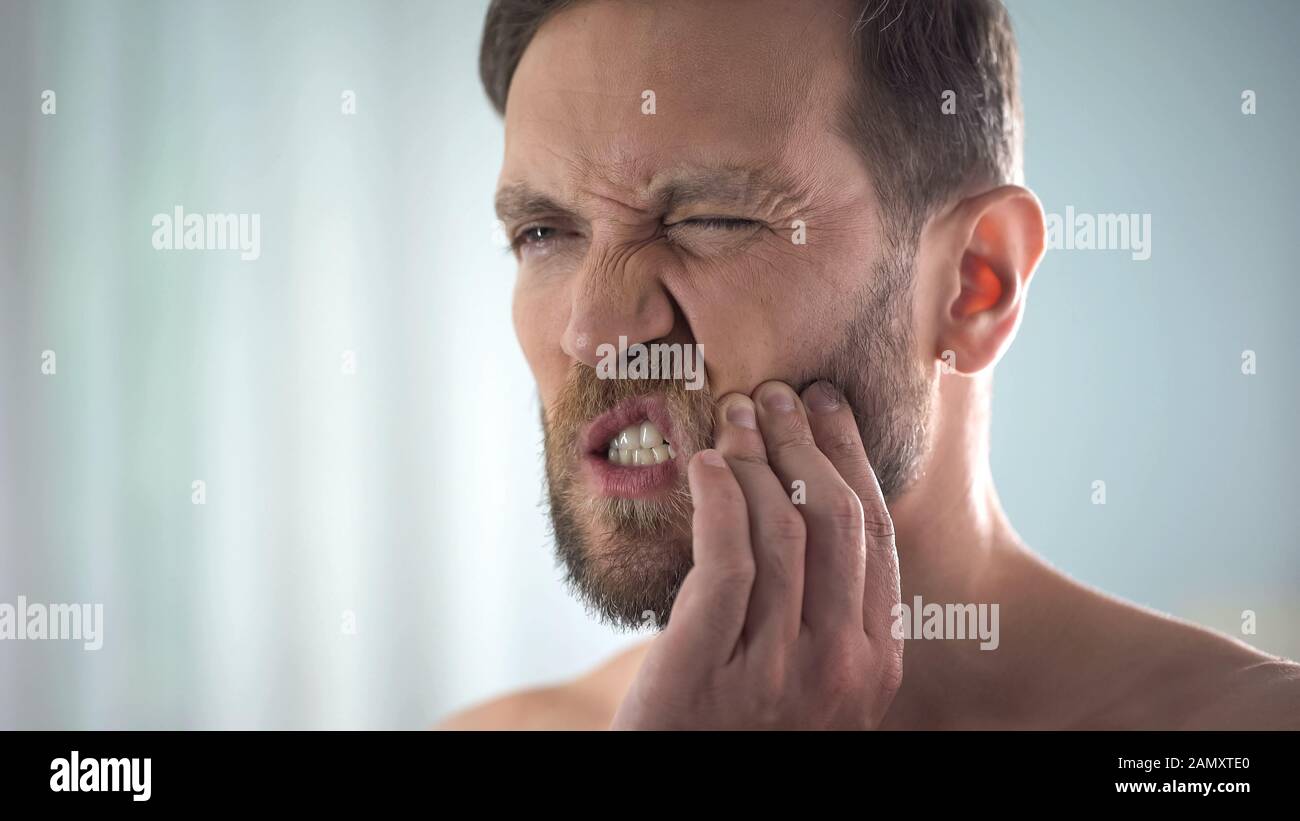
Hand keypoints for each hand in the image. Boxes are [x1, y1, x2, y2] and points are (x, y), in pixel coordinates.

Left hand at [611, 380, 902, 728]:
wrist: (683, 805)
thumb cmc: (739, 735)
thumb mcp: (807, 682)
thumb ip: (821, 613)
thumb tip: (807, 502)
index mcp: (875, 666)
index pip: (874, 538)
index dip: (851, 459)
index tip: (827, 406)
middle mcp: (838, 669)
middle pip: (836, 521)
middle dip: (806, 441)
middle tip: (775, 394)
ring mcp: (775, 675)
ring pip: (781, 531)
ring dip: (757, 457)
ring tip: (734, 414)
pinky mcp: (706, 674)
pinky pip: (726, 562)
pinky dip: (720, 500)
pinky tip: (707, 466)